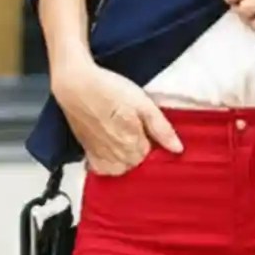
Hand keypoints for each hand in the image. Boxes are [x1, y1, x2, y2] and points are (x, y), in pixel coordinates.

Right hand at [51, 58, 182, 175]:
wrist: (76, 85)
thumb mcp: (143, 103)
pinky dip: (110, 165)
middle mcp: (118, 156)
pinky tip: (112, 151)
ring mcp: (102, 157)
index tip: (151, 133)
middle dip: (141, 152)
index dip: (155, 145)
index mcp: (134, 144)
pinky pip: (104, 170)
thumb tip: (178, 150)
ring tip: (125, 139)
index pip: (154, 158)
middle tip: (137, 131)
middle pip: (138, 165)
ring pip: (122, 170)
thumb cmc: (110, 90)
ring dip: (127, 159)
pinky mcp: (88, 153)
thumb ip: (161, 128)